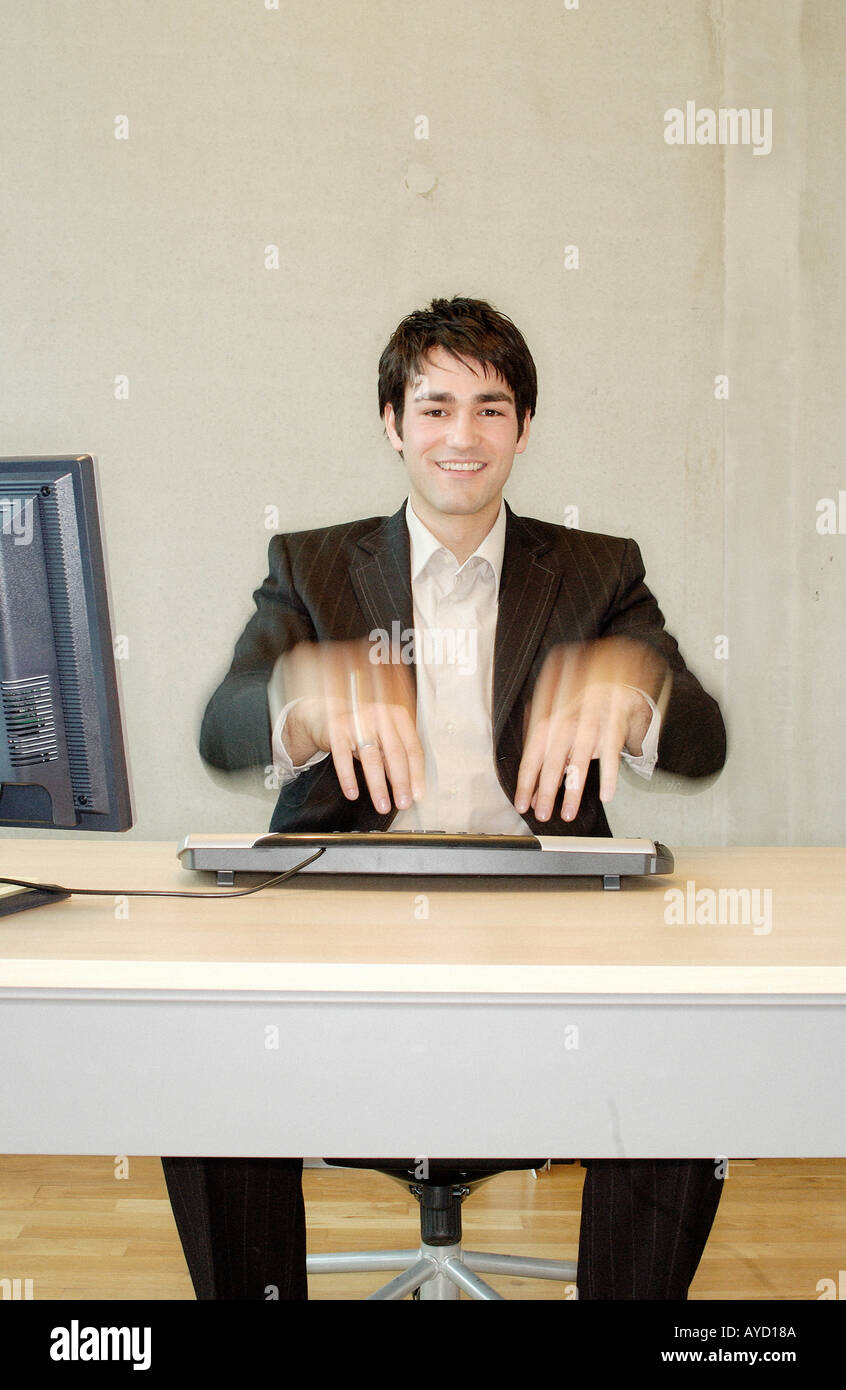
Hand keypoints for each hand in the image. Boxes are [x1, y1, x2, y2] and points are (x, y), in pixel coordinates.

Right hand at [279, 639, 424, 814]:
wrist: (326, 713)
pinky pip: (343, 757)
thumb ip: (396, 757)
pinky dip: (348, 778)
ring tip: (383, 806)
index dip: (416, 774)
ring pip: (372, 758)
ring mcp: (358, 720)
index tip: (417, 795)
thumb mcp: (383, 738)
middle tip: (404, 804)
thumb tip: (410, 789)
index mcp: (398, 716)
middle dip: (401, 783)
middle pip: (395, 753)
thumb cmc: (362, 730)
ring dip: (378, 786)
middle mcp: (380, 715)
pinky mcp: (336, 729)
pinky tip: (352, 794)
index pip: (412, 748)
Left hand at [515, 637, 665, 822]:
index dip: (527, 775)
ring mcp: (595, 712)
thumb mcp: (559, 686)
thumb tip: (530, 746)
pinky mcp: (619, 715)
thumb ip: (543, 715)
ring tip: (566, 812)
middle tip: (540, 812)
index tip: (522, 800)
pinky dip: (610, 773)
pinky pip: (613, 749)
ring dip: (573, 787)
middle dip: (545, 787)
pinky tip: (605, 794)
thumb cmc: (591, 676)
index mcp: (553, 704)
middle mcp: (570, 709)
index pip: (534, 746)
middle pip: (553, 753)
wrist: (625, 653)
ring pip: (580, 754)